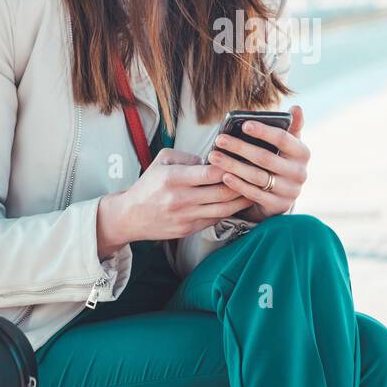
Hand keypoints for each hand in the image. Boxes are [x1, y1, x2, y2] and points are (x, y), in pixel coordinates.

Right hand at [98, 148, 249, 255]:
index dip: (229, 166)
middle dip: (242, 183)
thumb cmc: (149, 184)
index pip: (210, 173)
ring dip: (242, 199)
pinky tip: (240, 202)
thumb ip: (188, 156)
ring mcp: (185, 217)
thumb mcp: (162, 160)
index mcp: (173, 178)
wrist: (131, 216)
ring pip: (224, 208)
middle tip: (255, 174)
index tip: (242, 160)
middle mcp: (180, 199)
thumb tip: (212, 158)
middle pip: (222, 192)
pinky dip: (230, 210)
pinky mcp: (189, 229)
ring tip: (255, 189)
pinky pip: (216, 218)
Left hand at [206, 105, 307, 222]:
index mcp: (303, 153)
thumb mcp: (288, 145)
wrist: (283, 193)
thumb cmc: (281, 160)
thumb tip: (296, 107)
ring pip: (257, 176)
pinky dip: (238, 184)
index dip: (264, 131)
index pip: (283, 139)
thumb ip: (291, 127)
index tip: (244, 124)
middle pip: (265, 158)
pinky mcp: (278, 205)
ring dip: (233, 165)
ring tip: (214, 156)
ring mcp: (290, 191)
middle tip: (219, 139)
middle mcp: (300, 173)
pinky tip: (224, 175)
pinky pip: (254, 194)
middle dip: (239, 147)